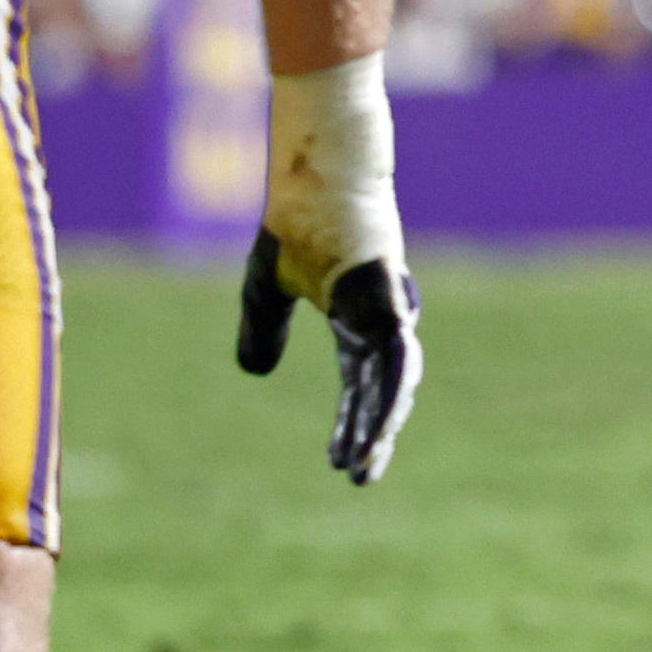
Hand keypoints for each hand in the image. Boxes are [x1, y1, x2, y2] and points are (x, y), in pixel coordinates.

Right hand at [237, 241, 421, 481]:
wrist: (312, 174)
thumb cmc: (297, 221)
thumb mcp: (267, 288)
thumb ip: (264, 327)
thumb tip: (255, 373)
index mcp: (355, 321)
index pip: (362, 384)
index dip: (355, 422)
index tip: (342, 463)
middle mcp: (379, 318)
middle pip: (384, 389)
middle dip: (373, 433)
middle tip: (361, 477)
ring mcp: (389, 304)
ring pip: (396, 376)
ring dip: (383, 420)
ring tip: (368, 460)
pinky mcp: (389, 290)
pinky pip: (396, 348)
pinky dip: (391, 384)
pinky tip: (388, 417)